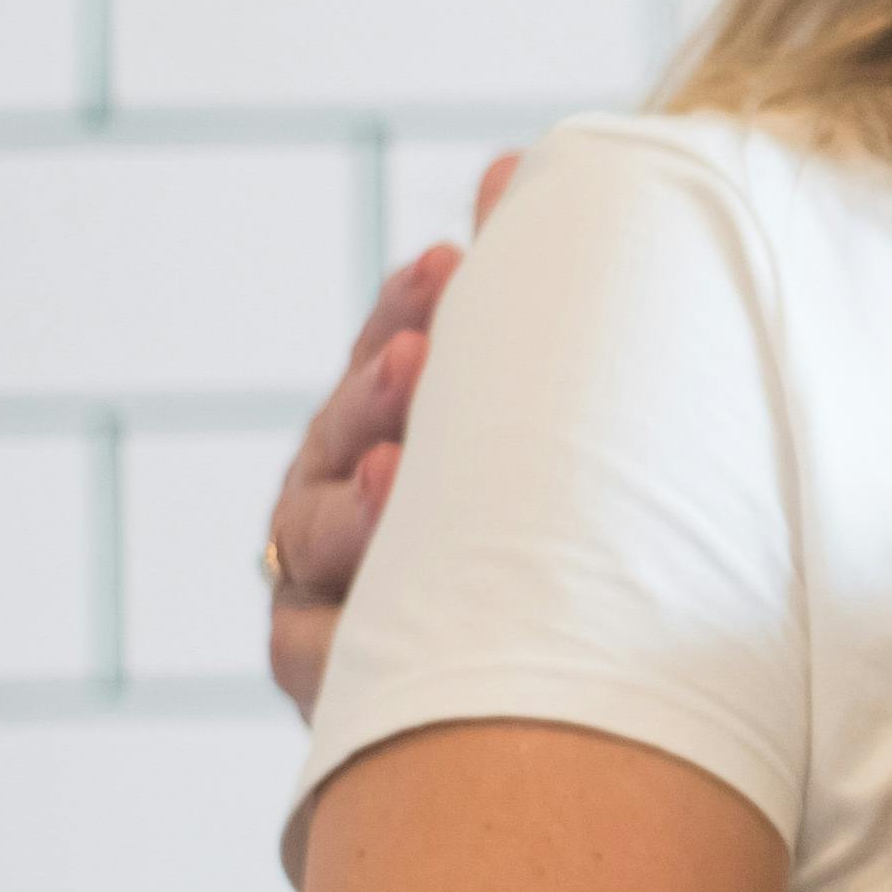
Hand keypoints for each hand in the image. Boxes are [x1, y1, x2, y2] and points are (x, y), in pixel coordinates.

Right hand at [261, 150, 515, 715]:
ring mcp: (331, 605)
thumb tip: (516, 162)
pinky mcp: (331, 693)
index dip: (406, 318)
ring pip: (314, 541)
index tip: (450, 271)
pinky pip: (315, 653)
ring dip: (352, 502)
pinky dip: (340, 622)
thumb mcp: (544, 435)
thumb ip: (522, 308)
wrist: (577, 728)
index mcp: (395, 452)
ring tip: (399, 469)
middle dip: (376, 399)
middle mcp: (351, 525)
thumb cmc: (566, 565)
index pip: (385, 370)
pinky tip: (385, 593)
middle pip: (338, 446)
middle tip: (421, 358)